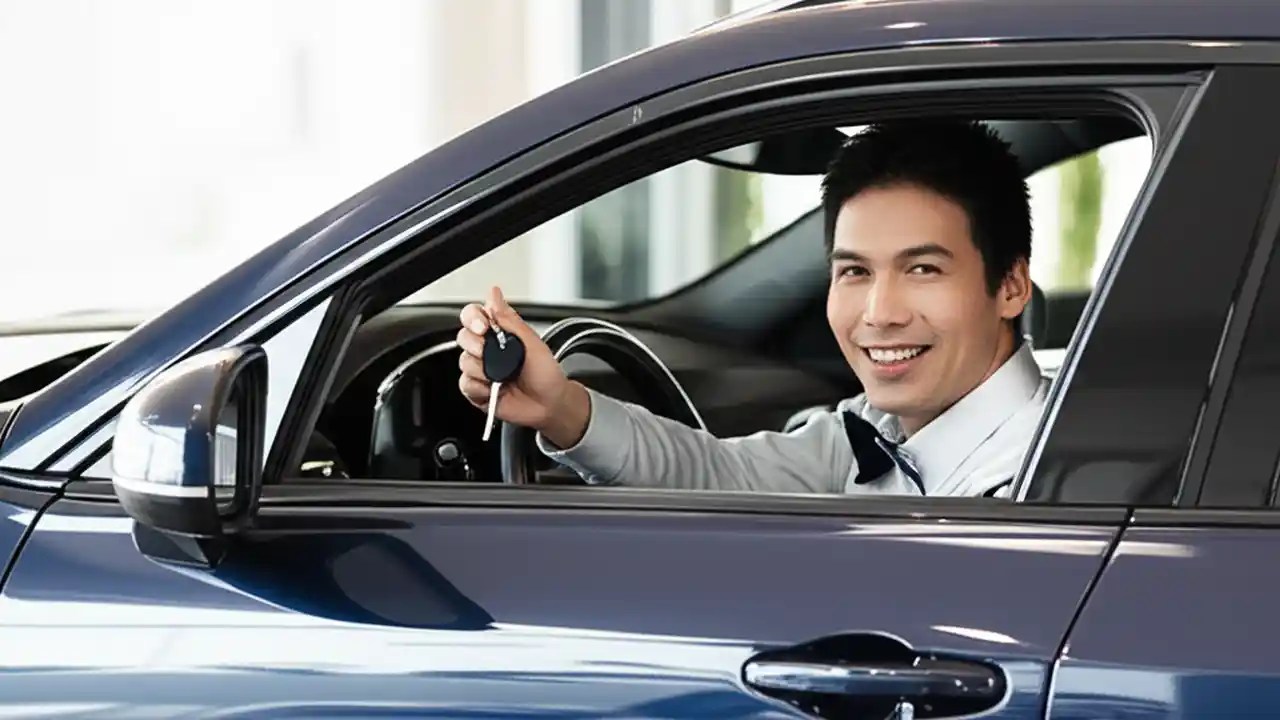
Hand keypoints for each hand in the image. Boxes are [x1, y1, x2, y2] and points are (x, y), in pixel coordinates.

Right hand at [457, 286, 589, 446]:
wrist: (550, 405)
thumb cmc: (546, 374)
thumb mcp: (532, 342)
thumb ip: (509, 318)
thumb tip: (494, 293)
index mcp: (499, 333)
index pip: (473, 316)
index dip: (473, 318)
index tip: (483, 327)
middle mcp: (487, 350)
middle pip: (463, 337)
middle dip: (476, 345)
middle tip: (494, 355)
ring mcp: (481, 370)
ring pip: (464, 362)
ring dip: (482, 370)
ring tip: (502, 376)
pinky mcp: (477, 390)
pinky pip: (465, 384)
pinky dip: (479, 387)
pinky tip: (495, 389)